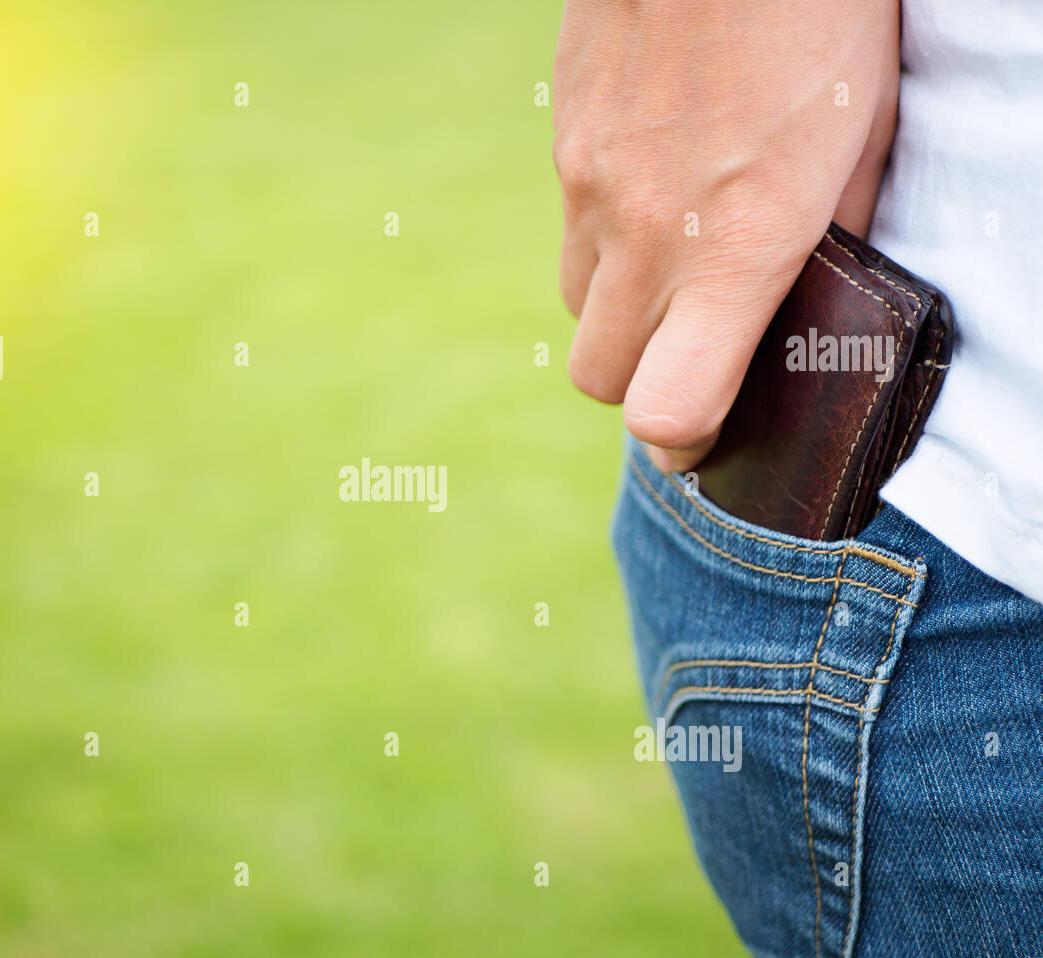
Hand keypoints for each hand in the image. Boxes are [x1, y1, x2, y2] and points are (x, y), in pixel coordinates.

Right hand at [553, 0, 899, 470]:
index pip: (668, 408)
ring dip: (617, 309)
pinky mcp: (564, 142)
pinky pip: (569, 228)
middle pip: (600, 379)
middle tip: (689, 346)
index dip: (685, 441)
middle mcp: (646, 231)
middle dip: (640, 380)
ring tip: (671, 257)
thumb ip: (834, 228)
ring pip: (575, 306)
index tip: (706, 433)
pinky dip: (603, 236)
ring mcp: (589, 186)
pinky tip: (651, 181)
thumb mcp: (866, 131)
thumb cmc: (815, 8)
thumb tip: (813, 287)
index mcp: (738, 245)